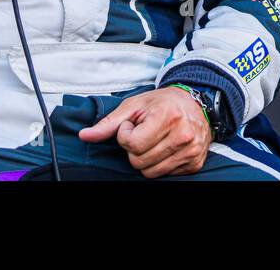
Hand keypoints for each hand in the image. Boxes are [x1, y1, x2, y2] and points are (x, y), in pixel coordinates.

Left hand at [78, 87, 212, 177]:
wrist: (195, 103)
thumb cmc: (161, 103)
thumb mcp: (134, 106)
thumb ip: (108, 123)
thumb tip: (84, 136)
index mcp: (167, 116)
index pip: (132, 144)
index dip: (125, 136)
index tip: (132, 125)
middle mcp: (182, 135)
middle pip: (139, 161)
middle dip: (134, 148)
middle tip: (144, 132)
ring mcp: (190, 151)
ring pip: (150, 172)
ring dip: (146, 158)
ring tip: (153, 140)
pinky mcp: (195, 164)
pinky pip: (165, 175)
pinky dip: (160, 163)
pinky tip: (165, 147)